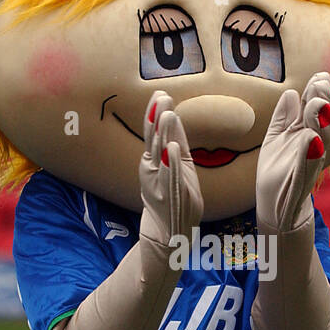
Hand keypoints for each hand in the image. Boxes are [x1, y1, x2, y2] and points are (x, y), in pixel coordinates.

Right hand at [138, 90, 202, 246]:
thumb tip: (172, 115)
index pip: (154, 132)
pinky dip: (169, 163)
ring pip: (158, 155)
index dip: (156, 113)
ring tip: (167, 115)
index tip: (161, 93)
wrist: (166, 237)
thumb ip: (175, 143)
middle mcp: (152, 170)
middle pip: (153, 139)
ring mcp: (157, 185)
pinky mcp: (166, 199)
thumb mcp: (176, 167)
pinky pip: (168, 178)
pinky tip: (171, 149)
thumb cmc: (173, 201)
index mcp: (155, 161)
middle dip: (157, 118)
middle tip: (162, 97)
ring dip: (163, 134)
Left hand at [256, 72, 329, 232]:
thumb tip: (290, 94)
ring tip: (319, 106)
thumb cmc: (279, 172)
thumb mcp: (276, 141)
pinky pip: (307, 168)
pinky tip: (311, 140)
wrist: (277, 209)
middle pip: (322, 123)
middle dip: (323, 103)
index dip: (319, 93)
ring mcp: (308, 166)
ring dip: (321, 124)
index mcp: (306, 134)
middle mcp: (312, 148)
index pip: (315, 110)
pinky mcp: (300, 184)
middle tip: (322, 84)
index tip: (321, 75)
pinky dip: (310, 154)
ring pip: (319, 143)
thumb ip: (283, 120)